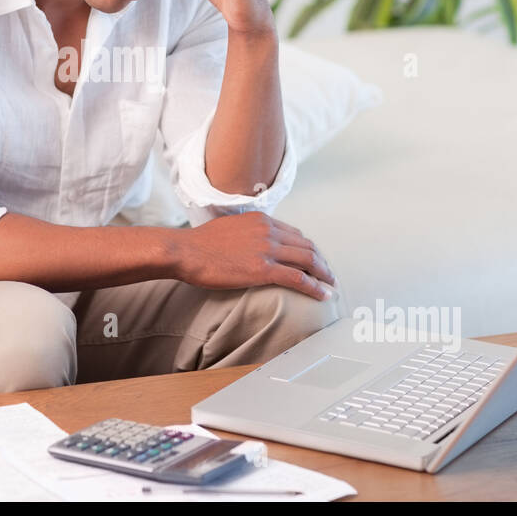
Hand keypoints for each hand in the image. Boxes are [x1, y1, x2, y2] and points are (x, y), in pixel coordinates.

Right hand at [174, 212, 335, 300]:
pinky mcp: (263, 269)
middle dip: (320, 261)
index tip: (313, 259)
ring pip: (307, 260)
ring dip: (323, 274)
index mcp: (261, 220)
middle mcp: (268, 231)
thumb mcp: (228, 227)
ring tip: (330, 285)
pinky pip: (298, 278)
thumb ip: (245, 231)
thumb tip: (249, 243)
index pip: (294, 233)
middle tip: (327, 274)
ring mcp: (267, 249)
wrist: (186, 250)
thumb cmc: (199, 243)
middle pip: (306, 245)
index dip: (308, 248)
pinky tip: (322, 295)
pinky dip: (314, 287)